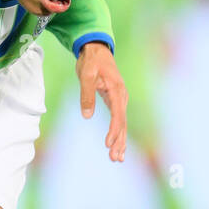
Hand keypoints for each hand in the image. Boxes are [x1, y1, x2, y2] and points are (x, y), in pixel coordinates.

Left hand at [76, 41, 127, 161]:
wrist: (96, 49)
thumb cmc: (91, 61)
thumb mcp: (86, 75)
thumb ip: (86, 95)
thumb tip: (87, 115)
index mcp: (116, 90)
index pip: (117, 115)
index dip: (113, 130)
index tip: (108, 144)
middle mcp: (122, 96)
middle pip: (122, 123)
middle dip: (119, 142)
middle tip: (115, 159)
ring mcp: (120, 99)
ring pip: (122, 123)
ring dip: (120, 141)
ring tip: (117, 158)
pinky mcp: (115, 101)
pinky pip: (118, 119)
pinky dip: (118, 133)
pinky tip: (115, 145)